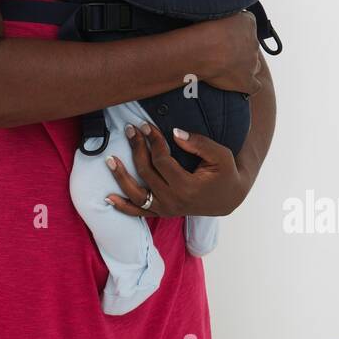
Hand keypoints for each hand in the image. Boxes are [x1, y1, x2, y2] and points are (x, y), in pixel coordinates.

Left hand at [104, 121, 251, 218]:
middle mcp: (174, 201)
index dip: (154, 140)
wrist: (229, 197)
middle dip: (137, 148)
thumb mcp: (220, 155)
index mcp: (187, 187)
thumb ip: (198, 143)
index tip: (148, 125)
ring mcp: (167, 209)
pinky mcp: (163, 212)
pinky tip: (108, 198)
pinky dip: (123, 207)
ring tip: (110, 160)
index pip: (162, 160)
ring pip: (137, 195)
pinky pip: (139, 212)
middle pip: (147, 172)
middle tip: (130, 129)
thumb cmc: (225, 173)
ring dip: (121, 177)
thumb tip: (174, 133)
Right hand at [187, 11, 261, 94]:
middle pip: (250, 45)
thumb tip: (221, 14)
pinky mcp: (246, 81)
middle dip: (238, 49)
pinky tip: (242, 85)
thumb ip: (223, 14)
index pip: (246, 24)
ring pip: (253, 65)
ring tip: (226, 67)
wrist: (202, 49)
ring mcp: (252, 63)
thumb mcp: (214, 10)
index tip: (222, 34)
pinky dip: (250, 85)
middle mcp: (254, 42)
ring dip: (243, 66)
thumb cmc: (203, 28)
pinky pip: (255, 86)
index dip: (234, 31)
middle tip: (220, 52)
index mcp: (248, 23)